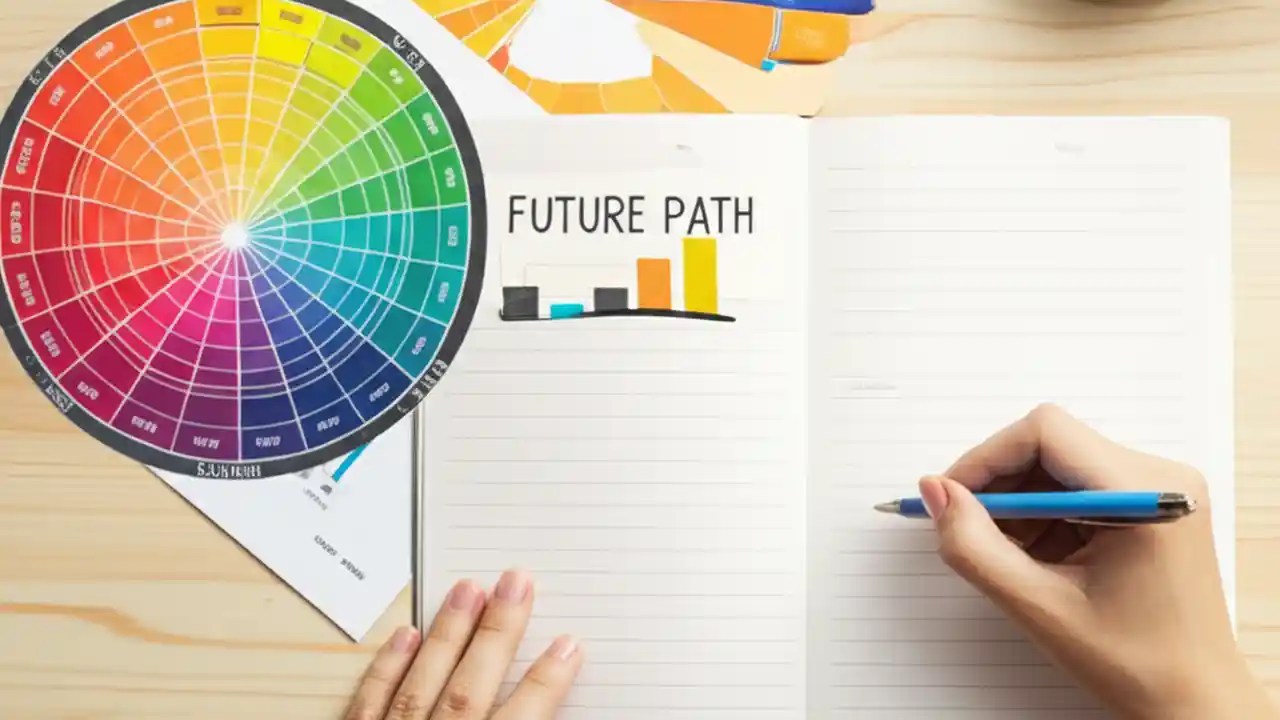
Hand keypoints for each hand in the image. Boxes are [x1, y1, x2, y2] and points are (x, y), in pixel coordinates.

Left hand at [343, 569, 581, 719]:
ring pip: (421, 685)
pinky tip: (405, 635)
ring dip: (447, 635)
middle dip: (497, 633)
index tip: (568, 646)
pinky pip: (370, 705)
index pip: (521, 719)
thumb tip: (548, 706)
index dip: (546, 682)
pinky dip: (388, 668)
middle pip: (469, 689)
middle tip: (516, 584)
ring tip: (467, 588)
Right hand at [922, 404, 1275, 719]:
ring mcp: (1158, 490)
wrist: (1194, 701)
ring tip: (1011, 558)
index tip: (950, 495)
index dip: (986, 458)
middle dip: (1000, 485)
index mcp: (1145, 493)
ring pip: (1059, 464)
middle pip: (1051, 445)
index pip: (1046, 433)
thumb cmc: (1136, 664)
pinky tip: (1039, 559)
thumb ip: (974, 546)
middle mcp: (1160, 477)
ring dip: (1020, 504)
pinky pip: (1077, 486)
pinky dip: (1043, 516)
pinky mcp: (1149, 505)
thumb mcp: (1039, 606)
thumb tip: (935, 491)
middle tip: (967, 529)